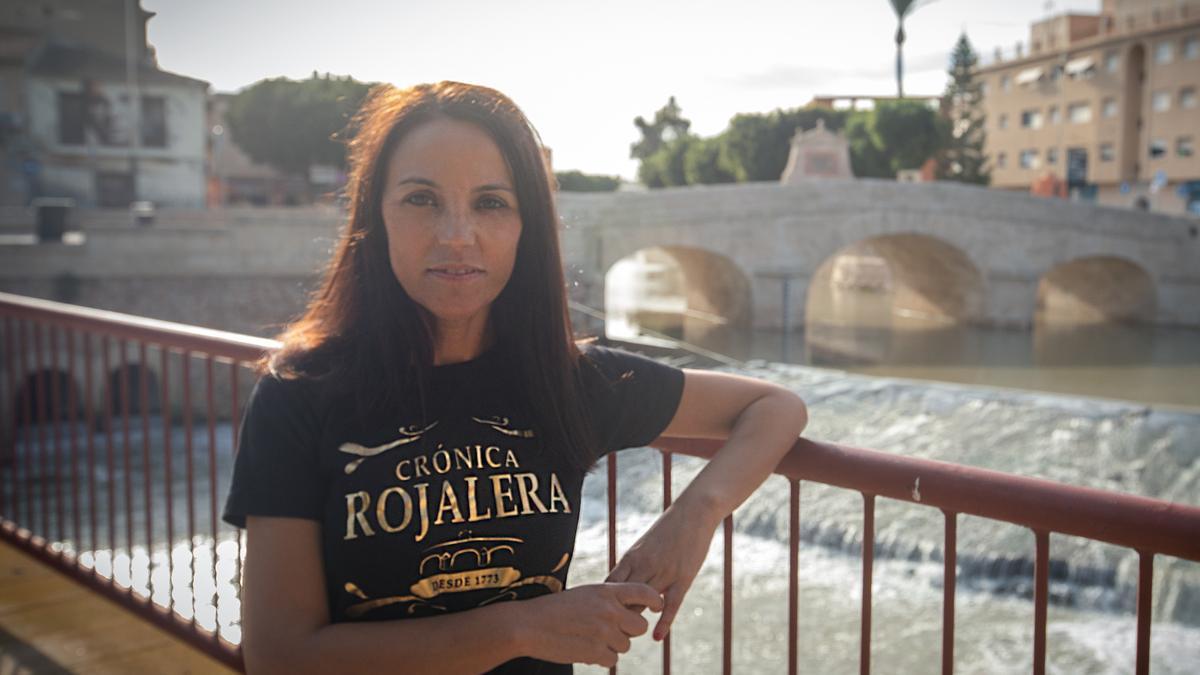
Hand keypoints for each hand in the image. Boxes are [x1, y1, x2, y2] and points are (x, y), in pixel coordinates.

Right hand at [516, 582, 662, 667]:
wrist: (529, 625)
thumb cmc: (555, 609)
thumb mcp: (584, 595)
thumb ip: (608, 600)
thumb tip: (627, 613)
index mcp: (606, 591)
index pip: (643, 591)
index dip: (655, 600)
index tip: (657, 606)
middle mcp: (610, 610)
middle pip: (640, 626)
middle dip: (630, 631)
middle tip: (612, 630)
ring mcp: (604, 632)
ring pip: (625, 645)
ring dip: (612, 645)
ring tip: (589, 638)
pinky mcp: (596, 652)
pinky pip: (611, 659)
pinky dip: (600, 658)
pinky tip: (584, 648)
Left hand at [605, 496, 722, 640]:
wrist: (694, 512)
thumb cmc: (668, 529)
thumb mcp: (644, 545)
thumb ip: (634, 564)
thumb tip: (622, 582)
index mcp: (631, 557)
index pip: (610, 586)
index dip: (603, 603)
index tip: (600, 616)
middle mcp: (644, 566)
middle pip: (623, 599)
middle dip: (616, 616)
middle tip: (611, 634)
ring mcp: (664, 573)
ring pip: (644, 603)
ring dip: (637, 621)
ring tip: (630, 637)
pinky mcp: (683, 578)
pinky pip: (670, 605)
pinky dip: (662, 623)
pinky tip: (656, 637)